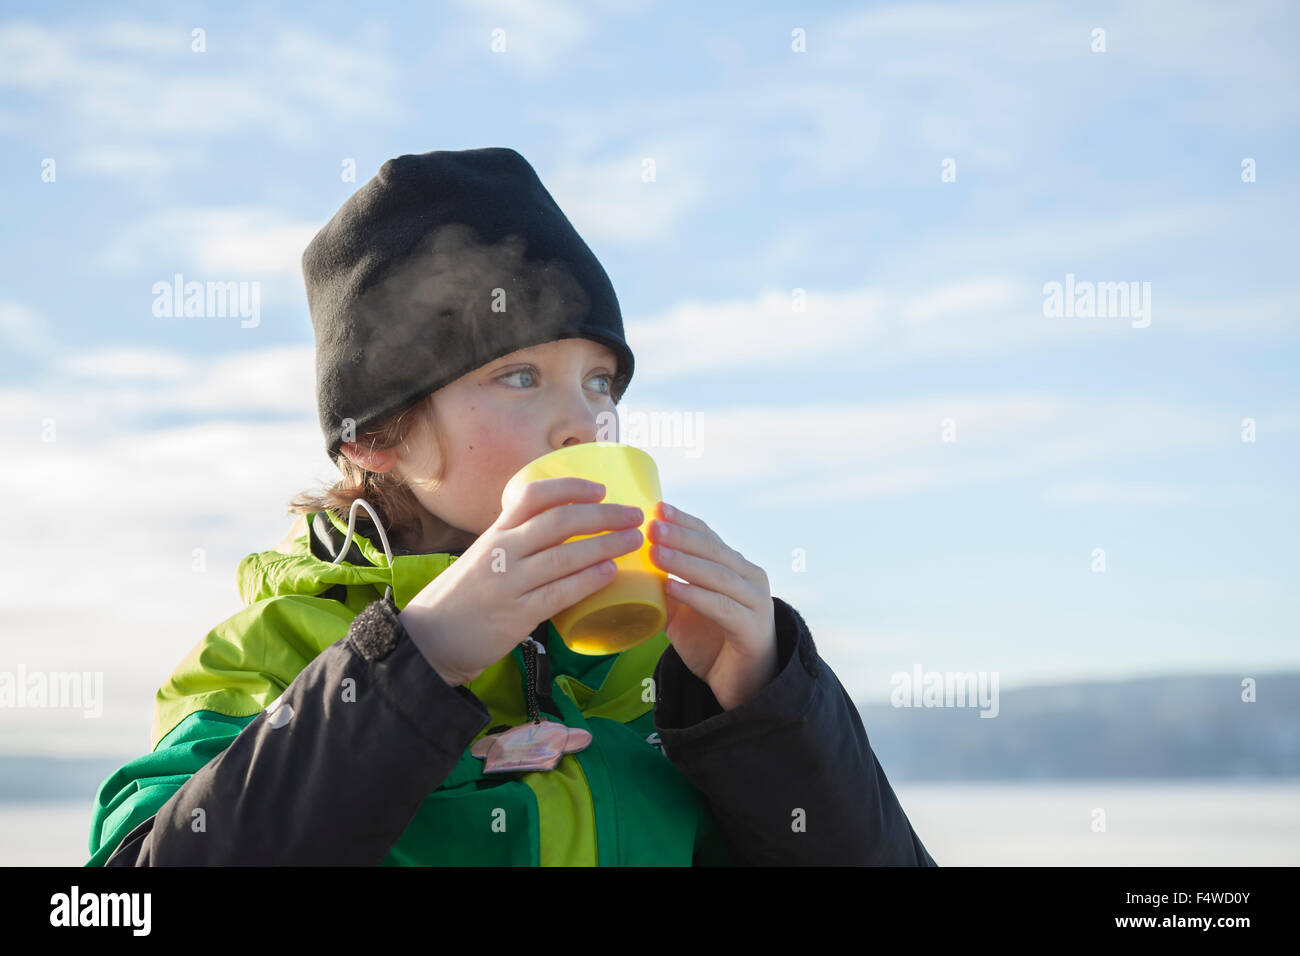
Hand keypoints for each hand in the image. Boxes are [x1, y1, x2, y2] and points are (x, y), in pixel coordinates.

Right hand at [398, 477, 645, 686]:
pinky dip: (587, 580)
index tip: (601, 488)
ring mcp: (509, 583)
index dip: (571, 487)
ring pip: (564, 555)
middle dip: (603, 515)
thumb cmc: (462, 597)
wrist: (427, 640)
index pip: (533, 496)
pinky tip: (610, 573)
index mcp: (495, 532)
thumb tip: (563, 533)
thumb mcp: (483, 556)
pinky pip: (558, 593)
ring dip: (605, 545)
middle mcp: (502, 551)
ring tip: (634, 541)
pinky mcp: (516, 615)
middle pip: (559, 521)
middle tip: (635, 515)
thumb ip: (515, 543)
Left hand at [647, 501, 778, 710]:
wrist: (745, 685)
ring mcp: (755, 601)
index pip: (708, 535)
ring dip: (685, 562)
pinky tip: (672, 588)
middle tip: (651, 525)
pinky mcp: (752, 628)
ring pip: (718, 575)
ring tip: (655, 552)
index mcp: (735, 566)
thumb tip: (629, 569)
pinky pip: (722, 607)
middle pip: (713, 549)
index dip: (683, 521)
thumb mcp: (682, 611)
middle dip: (680, 535)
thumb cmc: (712, 642)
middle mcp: (750, 577)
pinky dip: (695, 595)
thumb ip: (665, 589)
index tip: (656, 508)